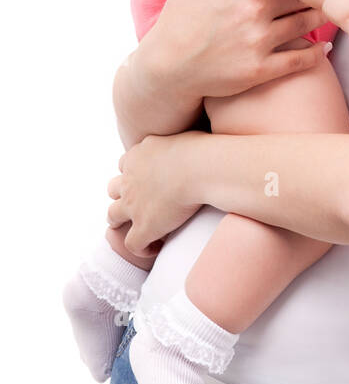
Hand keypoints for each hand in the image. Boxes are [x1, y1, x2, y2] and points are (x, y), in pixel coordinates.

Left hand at [107, 134, 201, 255]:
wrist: (199, 169)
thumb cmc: (201, 150)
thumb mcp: (184, 135)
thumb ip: (180, 142)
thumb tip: (196, 143)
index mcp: (138, 156)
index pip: (126, 164)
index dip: (135, 173)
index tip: (151, 180)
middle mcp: (130, 180)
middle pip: (114, 189)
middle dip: (122, 196)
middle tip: (140, 203)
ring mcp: (133, 205)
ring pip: (113, 216)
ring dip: (122, 222)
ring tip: (140, 228)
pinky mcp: (144, 227)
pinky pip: (133, 244)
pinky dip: (141, 247)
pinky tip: (156, 247)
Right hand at [144, 0, 334, 98]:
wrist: (168, 66)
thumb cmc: (181, 15)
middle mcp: (251, 11)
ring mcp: (257, 41)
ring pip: (304, 24)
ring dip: (323, 15)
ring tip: (340, 7)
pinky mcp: (260, 70)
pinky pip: (298, 60)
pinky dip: (316, 53)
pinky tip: (326, 46)